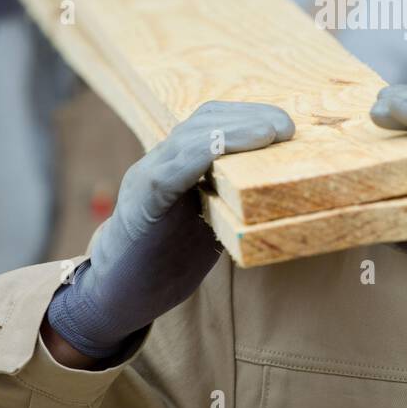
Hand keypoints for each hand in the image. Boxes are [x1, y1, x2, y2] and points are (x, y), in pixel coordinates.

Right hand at [46, 101, 295, 359]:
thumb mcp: (209, 221)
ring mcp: (148, 177)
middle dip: (248, 117)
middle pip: (204, 120)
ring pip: (189, 137)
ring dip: (233, 131)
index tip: (285, 123)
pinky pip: (171, 170)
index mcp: (178, 163)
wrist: (120, 292)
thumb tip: (281, 186)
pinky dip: (200, 153)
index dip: (248, 115)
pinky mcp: (142, 202)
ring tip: (269, 133)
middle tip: (287, 126)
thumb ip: (231, 198)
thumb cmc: (169, 259)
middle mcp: (160, 161)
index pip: (211, 121)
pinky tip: (225, 148)